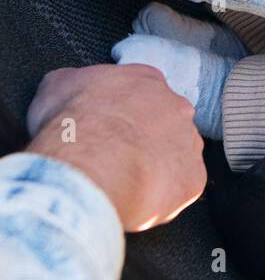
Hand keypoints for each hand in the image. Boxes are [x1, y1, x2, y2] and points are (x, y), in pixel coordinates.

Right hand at [25, 64, 205, 231]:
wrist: (88, 167)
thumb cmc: (72, 127)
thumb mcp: (56, 87)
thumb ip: (73, 83)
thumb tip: (69, 88)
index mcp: (146, 80)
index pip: (141, 93)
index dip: (122, 114)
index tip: (108, 130)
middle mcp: (176, 106)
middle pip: (164, 123)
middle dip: (144, 140)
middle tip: (117, 158)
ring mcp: (188, 142)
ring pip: (176, 156)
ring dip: (156, 168)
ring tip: (125, 183)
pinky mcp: (193, 178)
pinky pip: (180, 189)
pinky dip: (162, 196)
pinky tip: (137, 199)